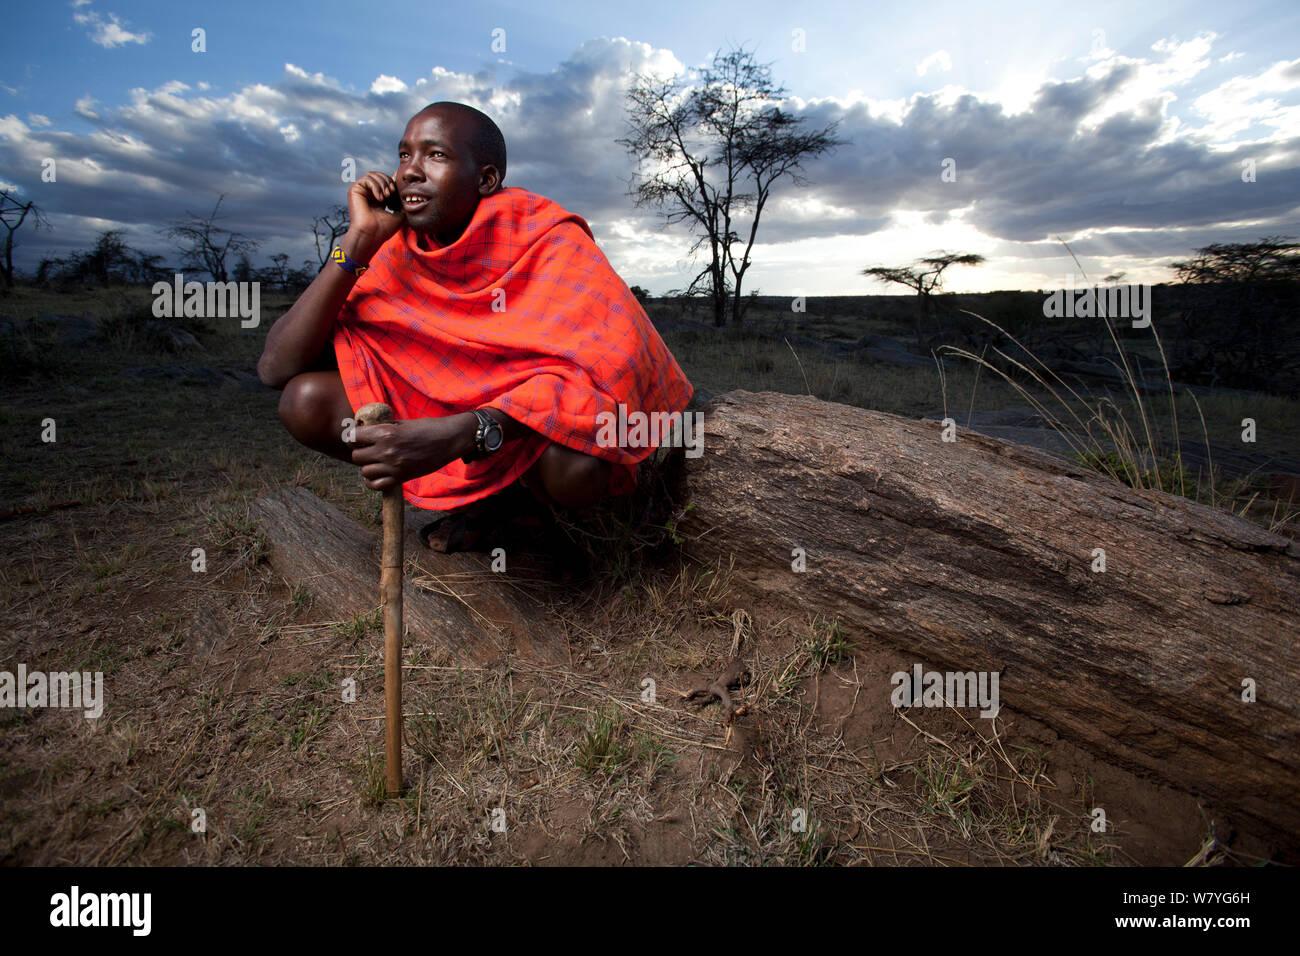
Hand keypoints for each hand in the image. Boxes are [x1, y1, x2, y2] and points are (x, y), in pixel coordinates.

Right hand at [342, 171, 403, 262]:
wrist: (371, 235)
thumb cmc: (384, 229)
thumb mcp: (400, 215)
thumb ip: (403, 203)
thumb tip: (409, 194)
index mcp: (378, 198)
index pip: (387, 182)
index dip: (394, 184)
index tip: (398, 194)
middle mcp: (369, 194)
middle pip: (380, 175)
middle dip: (389, 182)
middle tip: (392, 193)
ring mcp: (361, 191)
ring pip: (373, 175)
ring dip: (383, 183)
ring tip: (387, 196)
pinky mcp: (354, 190)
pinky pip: (366, 179)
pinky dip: (376, 186)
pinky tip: (379, 198)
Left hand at [350, 414, 475, 490]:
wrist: (449, 440)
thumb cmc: (427, 428)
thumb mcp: (402, 423)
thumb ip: (384, 429)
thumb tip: (367, 432)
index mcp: (386, 433)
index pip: (353, 437)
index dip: (354, 437)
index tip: (358, 437)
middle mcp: (386, 450)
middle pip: (356, 456)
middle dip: (360, 453)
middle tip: (368, 450)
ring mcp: (394, 466)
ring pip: (365, 471)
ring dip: (368, 467)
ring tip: (375, 462)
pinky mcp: (401, 478)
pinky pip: (376, 485)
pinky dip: (372, 481)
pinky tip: (376, 475)